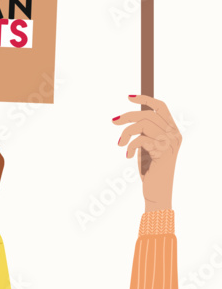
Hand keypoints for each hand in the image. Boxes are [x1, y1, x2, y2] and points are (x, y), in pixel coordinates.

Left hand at [113, 95, 180, 212]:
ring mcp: (170, 144)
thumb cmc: (150, 167)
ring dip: (127, 132)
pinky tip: (127, 154)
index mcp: (172, 131)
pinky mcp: (163, 153)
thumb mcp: (146, 144)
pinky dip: (130, 145)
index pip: (162, 107)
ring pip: (143, 124)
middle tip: (115, 122)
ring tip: (121, 143)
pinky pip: (141, 139)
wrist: (156, 190)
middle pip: (148, 114)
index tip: (129, 97)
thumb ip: (144, 130)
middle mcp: (174, 135)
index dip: (146, 99)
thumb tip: (128, 117)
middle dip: (128, 116)